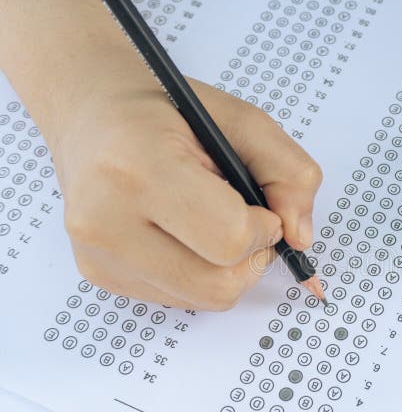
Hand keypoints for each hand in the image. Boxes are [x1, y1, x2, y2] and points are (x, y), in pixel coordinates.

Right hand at [54, 71, 320, 309]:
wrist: (91, 116)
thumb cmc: (164, 113)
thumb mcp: (240, 120)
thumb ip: (288, 171)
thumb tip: (300, 237)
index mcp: (137, 167)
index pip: (230, 238)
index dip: (263, 227)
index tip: (260, 206)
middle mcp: (105, 219)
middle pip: (220, 283)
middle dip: (252, 255)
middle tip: (245, 219)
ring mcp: (97, 255)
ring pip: (205, 298)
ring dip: (230, 268)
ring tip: (212, 222)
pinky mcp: (100, 276)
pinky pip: (181, 298)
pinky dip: (202, 273)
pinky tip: (184, 233)